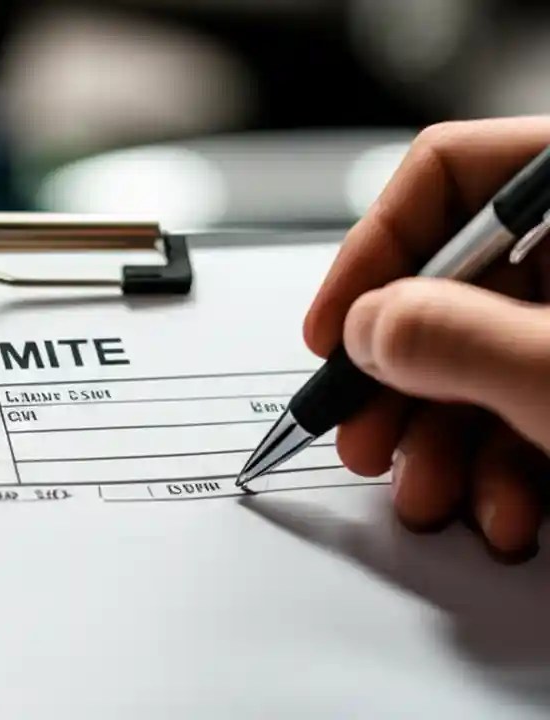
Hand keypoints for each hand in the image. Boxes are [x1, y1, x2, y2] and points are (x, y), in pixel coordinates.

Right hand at [305, 116, 549, 561]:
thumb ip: (450, 339)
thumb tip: (367, 329)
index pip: (445, 175)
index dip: (372, 253)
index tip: (332, 332)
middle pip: (455, 285)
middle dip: (399, 382)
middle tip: (362, 437)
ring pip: (487, 361)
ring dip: (441, 444)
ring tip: (428, 500)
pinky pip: (533, 407)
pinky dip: (506, 467)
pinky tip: (504, 515)